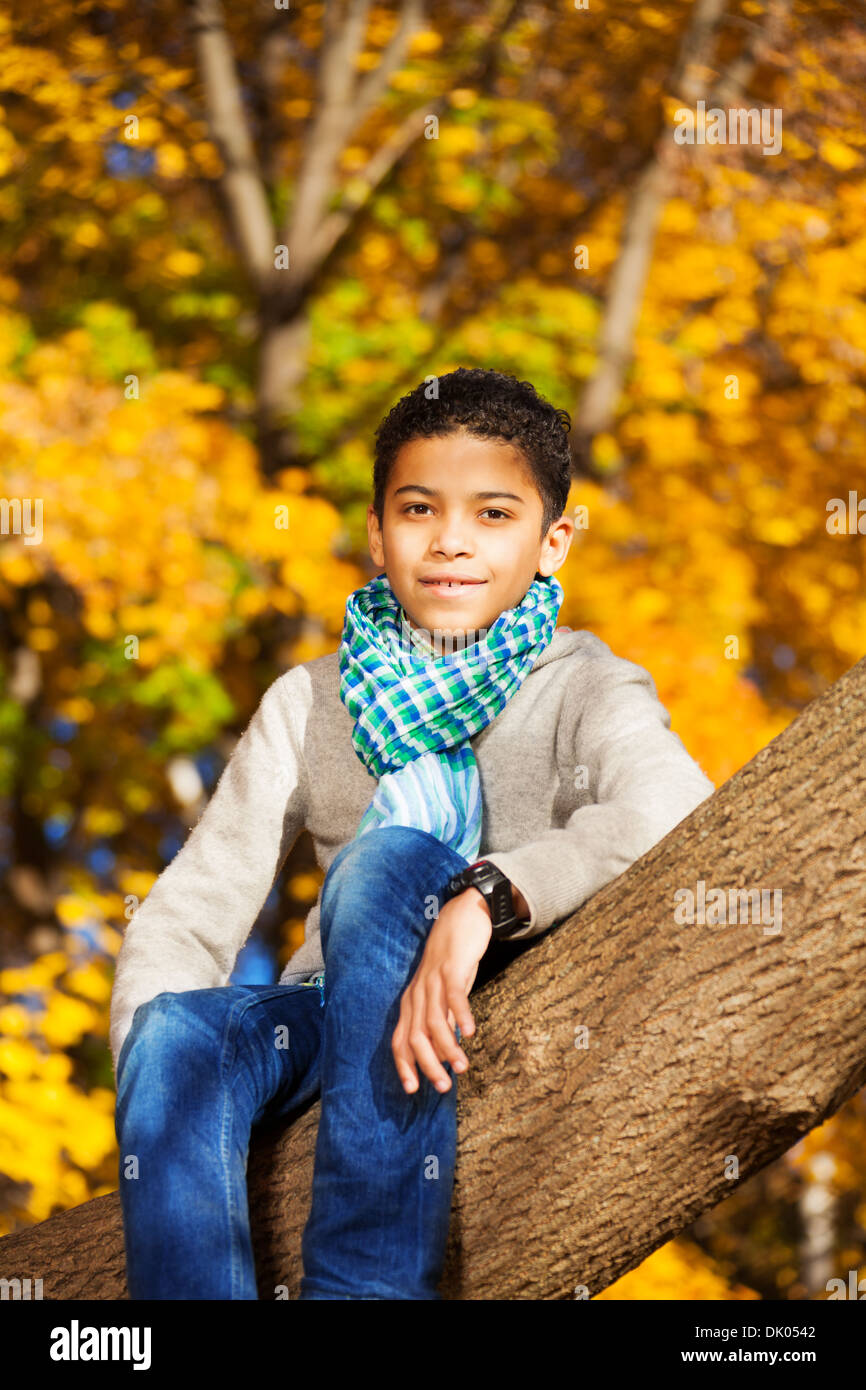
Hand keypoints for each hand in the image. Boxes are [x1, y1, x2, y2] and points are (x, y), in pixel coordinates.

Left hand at [391, 888, 492, 1094]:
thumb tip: (447, 1050)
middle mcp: (418, 993)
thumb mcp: (445, 993)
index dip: (404, 1065)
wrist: (462, 916)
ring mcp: (434, 980)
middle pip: (415, 1036)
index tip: (413, 1090)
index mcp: (412, 1001)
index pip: (399, 1040)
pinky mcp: (452, 968)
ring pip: (433, 1020)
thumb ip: (443, 1018)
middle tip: (443, 1087)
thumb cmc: (454, 960)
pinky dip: (461, 1015)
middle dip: (427, 1064)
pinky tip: (471, 1033)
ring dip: (447, 1046)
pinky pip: (454, 995)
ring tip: (462, 1067)